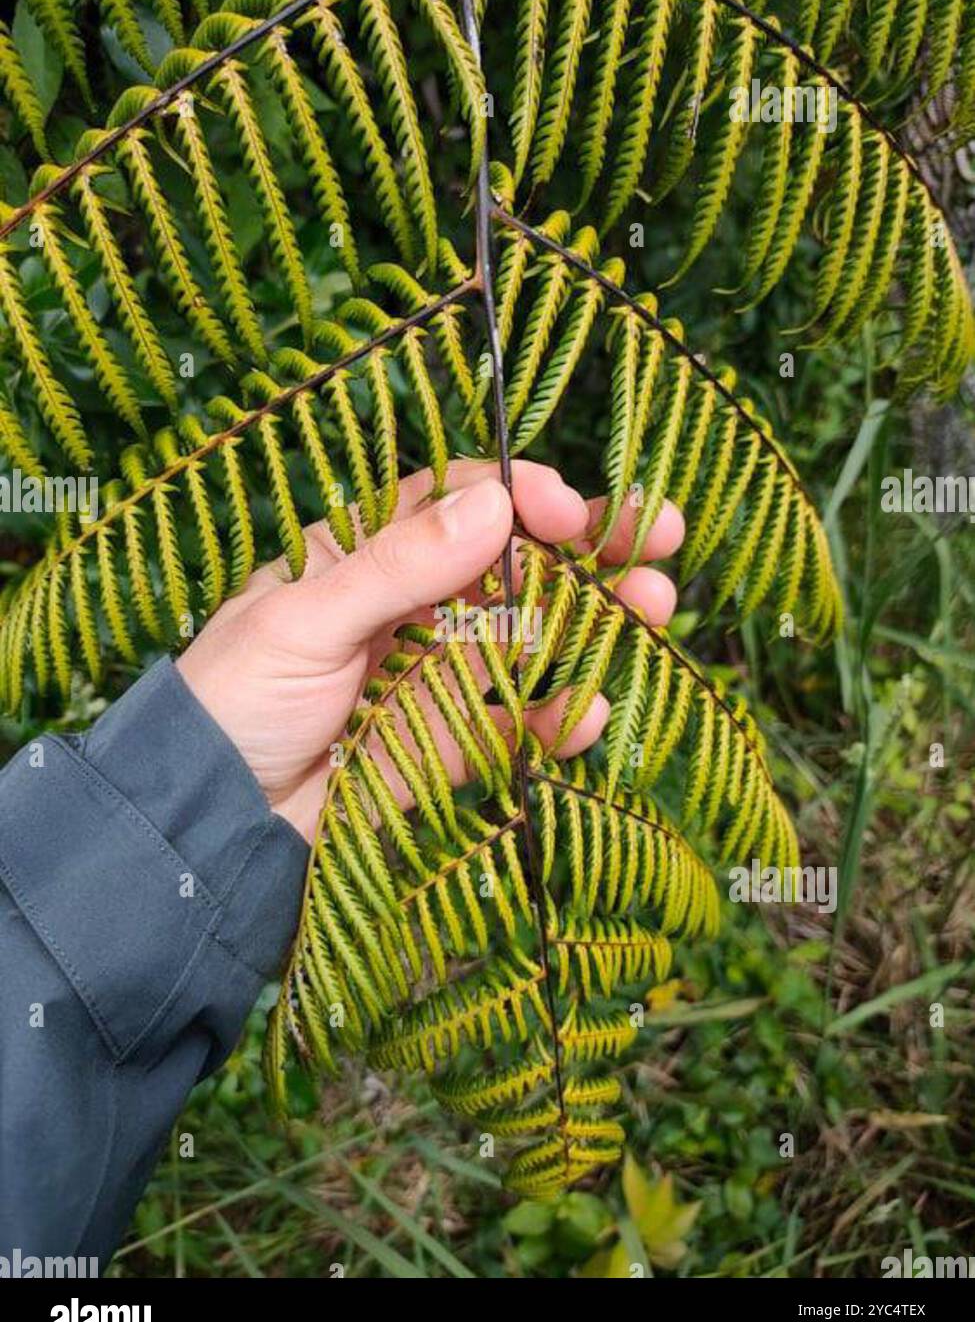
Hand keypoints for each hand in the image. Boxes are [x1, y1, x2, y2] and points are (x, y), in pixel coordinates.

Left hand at [177, 460, 683, 842]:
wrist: (212, 823)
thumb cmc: (234, 699)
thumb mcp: (306, 620)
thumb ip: (400, 566)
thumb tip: (496, 504)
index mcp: (364, 554)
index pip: (457, 505)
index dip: (519, 498)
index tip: (570, 510)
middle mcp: (411, 606)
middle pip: (513, 565)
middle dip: (585, 549)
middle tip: (655, 535)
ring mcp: (435, 674)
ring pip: (530, 637)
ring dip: (594, 620)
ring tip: (654, 605)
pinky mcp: (450, 743)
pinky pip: (517, 722)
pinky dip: (559, 715)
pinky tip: (592, 706)